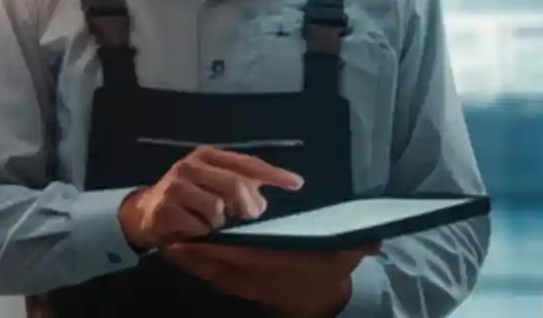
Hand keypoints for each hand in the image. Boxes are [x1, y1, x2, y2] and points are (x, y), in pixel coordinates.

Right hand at [118, 146, 304, 249]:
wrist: (146, 213)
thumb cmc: (188, 198)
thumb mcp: (214, 186)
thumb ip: (241, 187)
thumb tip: (262, 200)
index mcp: (208, 156)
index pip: (247, 163)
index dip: (274, 174)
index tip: (297, 184)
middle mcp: (191, 165)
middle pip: (235, 185)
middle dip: (248, 206)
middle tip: (248, 216)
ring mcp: (176, 185)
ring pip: (217, 207)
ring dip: (220, 222)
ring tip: (211, 222)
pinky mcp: (165, 208)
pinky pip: (198, 226)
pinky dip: (202, 232)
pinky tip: (193, 229)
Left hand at [161, 243, 379, 316]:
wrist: (326, 303)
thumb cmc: (331, 271)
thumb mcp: (345, 256)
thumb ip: (357, 245)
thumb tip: (375, 239)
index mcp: (279, 266)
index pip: (242, 260)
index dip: (214, 253)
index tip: (190, 241)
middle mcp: (261, 278)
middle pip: (220, 270)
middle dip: (193, 259)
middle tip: (166, 244)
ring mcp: (251, 286)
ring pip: (216, 276)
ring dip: (192, 265)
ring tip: (168, 249)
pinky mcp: (247, 289)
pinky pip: (220, 281)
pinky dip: (202, 271)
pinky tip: (186, 258)